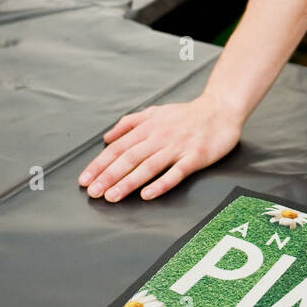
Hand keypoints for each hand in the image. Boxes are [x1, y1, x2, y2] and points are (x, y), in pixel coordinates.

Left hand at [78, 96, 241, 201]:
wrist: (221, 110)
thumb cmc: (187, 114)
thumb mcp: (154, 112)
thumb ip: (129, 123)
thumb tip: (106, 137)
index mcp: (148, 127)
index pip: (118, 147)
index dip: (100, 164)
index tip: (85, 179)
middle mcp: (160, 136)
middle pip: (129, 158)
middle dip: (108, 176)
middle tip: (93, 192)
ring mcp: (178, 147)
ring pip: (148, 166)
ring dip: (128, 182)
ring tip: (112, 196)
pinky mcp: (195, 157)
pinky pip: (176, 173)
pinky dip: (161, 184)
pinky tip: (147, 195)